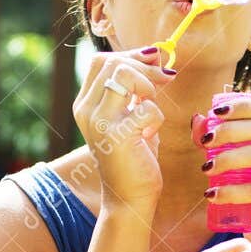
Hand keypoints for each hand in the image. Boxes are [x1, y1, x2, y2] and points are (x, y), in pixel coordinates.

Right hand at [73, 47, 172, 209]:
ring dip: (147, 86)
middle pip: (112, 61)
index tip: (155, 65)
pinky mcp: (116, 136)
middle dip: (145, 66)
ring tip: (150, 108)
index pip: (102, 59)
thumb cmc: (135, 156)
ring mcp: (98, 122)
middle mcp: (86, 110)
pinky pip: (146, 107)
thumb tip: (156, 52)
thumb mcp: (133, 114)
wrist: (129, 199)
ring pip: (123, 73)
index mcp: (85, 103)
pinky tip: (149, 135)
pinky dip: (156, 117)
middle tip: (164, 81)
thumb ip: (139, 86)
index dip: (132, 55)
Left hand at [198, 95, 250, 238]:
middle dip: (231, 130)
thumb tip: (197, 120)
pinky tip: (212, 195)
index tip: (215, 112)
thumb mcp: (231, 163)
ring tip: (206, 168)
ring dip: (230, 158)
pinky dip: (231, 191)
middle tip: (206, 140)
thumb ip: (215, 141)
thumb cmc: (246, 190)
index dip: (243, 107)